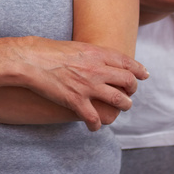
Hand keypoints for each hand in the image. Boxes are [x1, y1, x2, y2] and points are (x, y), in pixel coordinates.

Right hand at [18, 37, 148, 131]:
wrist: (30, 60)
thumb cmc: (47, 50)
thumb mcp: (75, 46)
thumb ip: (90, 54)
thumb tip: (97, 59)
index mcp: (96, 53)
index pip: (126, 62)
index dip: (138, 69)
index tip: (144, 75)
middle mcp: (96, 69)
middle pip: (128, 81)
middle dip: (132, 89)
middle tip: (130, 93)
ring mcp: (88, 86)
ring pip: (119, 100)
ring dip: (124, 105)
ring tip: (121, 107)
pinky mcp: (76, 101)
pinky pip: (94, 118)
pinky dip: (96, 125)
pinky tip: (94, 127)